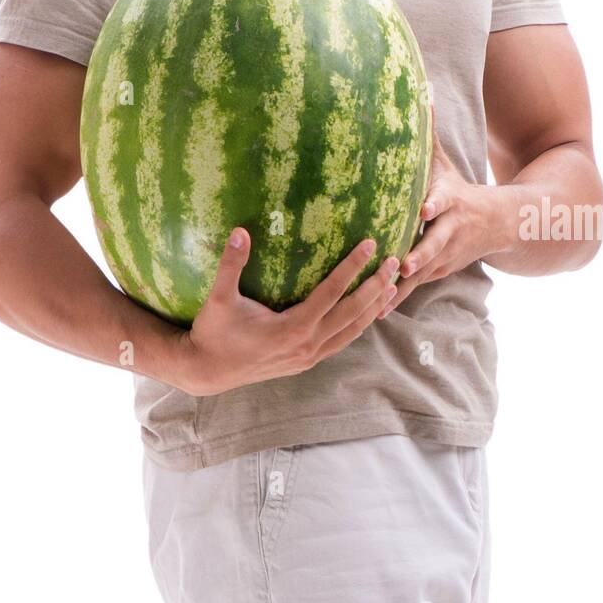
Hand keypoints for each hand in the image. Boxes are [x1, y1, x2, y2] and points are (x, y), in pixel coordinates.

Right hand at [172, 227, 401, 396]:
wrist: (208, 371)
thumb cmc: (214, 332)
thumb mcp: (220, 299)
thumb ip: (231, 264)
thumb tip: (240, 230)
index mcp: (292, 328)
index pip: (331, 292)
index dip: (352, 267)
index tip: (369, 244)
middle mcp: (307, 345)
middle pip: (352, 312)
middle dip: (375, 286)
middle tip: (394, 261)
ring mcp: (310, 357)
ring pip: (353, 330)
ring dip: (373, 307)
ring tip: (392, 285)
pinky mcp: (307, 362)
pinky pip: (342, 341)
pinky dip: (360, 324)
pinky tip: (369, 311)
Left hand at [380, 103, 500, 316]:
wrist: (497, 225)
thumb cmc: (458, 187)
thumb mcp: (444, 162)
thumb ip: (428, 131)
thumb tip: (421, 87)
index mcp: (449, 201)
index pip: (442, 201)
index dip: (434, 204)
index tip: (425, 207)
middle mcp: (448, 231)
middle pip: (434, 244)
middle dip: (420, 254)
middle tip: (403, 263)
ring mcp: (443, 256)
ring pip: (422, 272)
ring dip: (403, 285)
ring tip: (380, 295)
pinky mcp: (435, 273)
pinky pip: (413, 288)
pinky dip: (395, 300)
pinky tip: (372, 313)